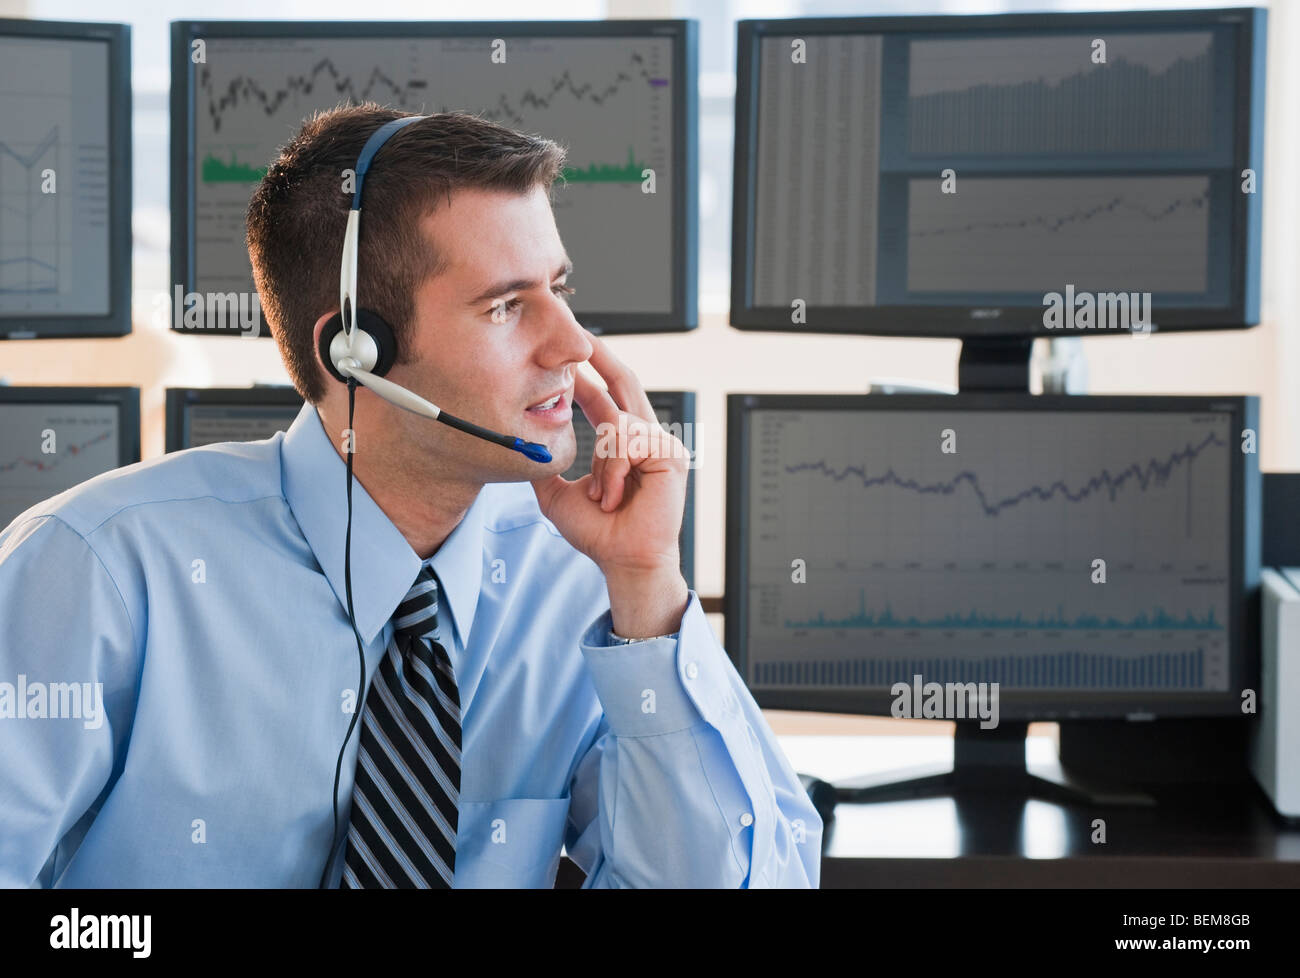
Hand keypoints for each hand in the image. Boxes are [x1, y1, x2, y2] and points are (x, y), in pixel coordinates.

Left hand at [530, 332, 689, 637]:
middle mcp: (644, 437)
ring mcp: (660, 443)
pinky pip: (630, 438)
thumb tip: (522, 443)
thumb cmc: (599, 532)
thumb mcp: (555, 492)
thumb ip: (545, 464)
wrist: (622, 560)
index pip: (606, 395)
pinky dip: (614, 468)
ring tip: (602, 497)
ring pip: (617, 420)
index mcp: (622, 443)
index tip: (570, 354)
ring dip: (601, 462)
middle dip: (602, 356)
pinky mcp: (670, 454)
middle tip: (580, 335)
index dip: (589, 373)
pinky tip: (615, 494)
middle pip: (625, 381)